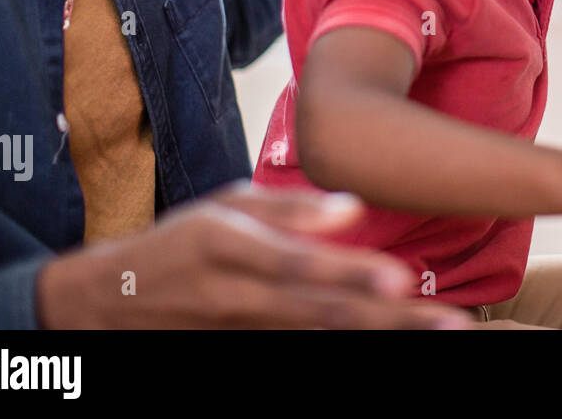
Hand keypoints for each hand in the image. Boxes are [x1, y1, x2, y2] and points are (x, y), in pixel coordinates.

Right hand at [34, 183, 470, 328]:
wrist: (109, 304)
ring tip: (438, 333)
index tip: (403, 279)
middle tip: (452, 323)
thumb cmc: (180, 242)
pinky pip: (303, 354)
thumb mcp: (224, 207)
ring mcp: (242, 335)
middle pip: (323, 313)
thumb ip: (289, 209)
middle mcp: (239, 298)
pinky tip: (389, 346)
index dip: (351, 273)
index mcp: (232, 249)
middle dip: (391, 321)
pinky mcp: (244, 353)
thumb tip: (354, 208)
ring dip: (382, 340)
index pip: (301, 264)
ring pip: (320, 341)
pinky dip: (347, 353)